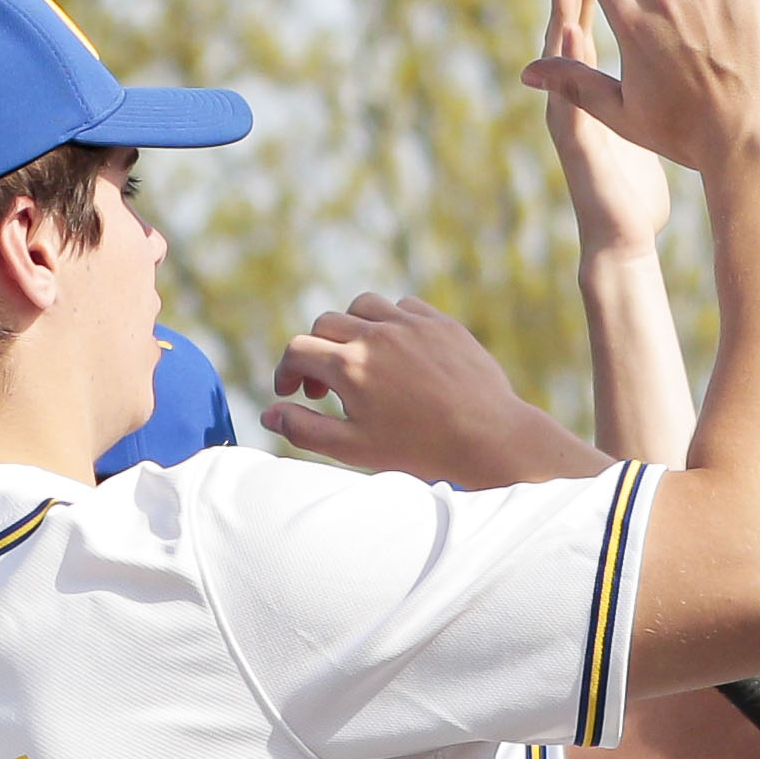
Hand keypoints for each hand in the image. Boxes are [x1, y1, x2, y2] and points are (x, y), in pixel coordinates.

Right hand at [265, 292, 605, 484]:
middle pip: (326, 324)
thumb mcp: (355, 449)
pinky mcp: (442, 323)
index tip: (292, 392)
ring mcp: (412, 324)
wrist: (491, 440)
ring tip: (360, 362)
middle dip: (317, 352)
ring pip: (363, 307)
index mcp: (350, 366)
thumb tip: (269, 413)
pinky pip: (404, 308)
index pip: (298, 349)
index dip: (286, 371)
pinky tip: (397, 353)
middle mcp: (377, 335)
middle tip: (325, 388)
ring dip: (351, 329)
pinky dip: (390, 324)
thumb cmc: (420, 451)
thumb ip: (305, 430)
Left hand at [545, 0, 674, 261]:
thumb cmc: (607, 203)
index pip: (563, 39)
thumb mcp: (591, 150)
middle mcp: (582, 97)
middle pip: (578, 29)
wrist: (620, 239)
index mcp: (570, 99)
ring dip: (613, 1)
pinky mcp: (635, 113)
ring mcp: (609, 105)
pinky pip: (635, 62)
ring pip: (610, 42)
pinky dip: (643, 33)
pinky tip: (663, 10)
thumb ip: (575, 102)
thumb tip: (556, 52)